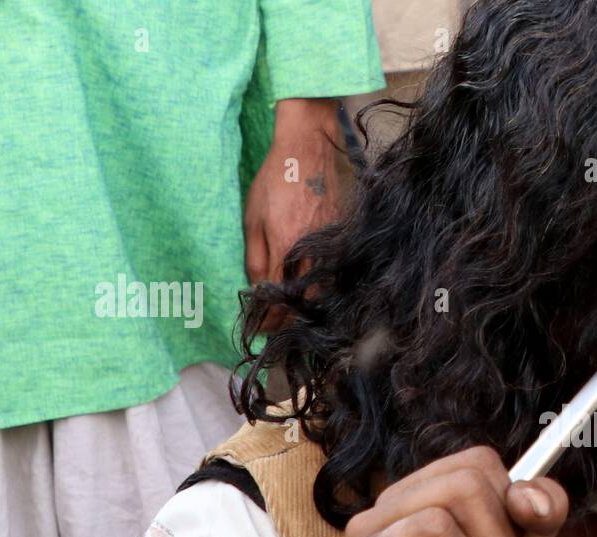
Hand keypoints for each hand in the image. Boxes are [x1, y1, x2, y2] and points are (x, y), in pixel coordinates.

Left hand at [243, 97, 344, 325]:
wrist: (309, 149)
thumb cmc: (275, 179)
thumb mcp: (253, 218)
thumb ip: (255, 257)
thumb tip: (256, 289)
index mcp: (285, 247)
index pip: (277, 297)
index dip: (267, 318)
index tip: (260, 328)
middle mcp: (311, 251)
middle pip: (303, 302)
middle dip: (288, 320)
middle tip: (276, 328)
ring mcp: (331, 245)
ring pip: (323, 292)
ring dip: (307, 309)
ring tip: (293, 315)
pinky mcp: (343, 238)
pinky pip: (335, 274)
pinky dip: (324, 289)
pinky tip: (314, 292)